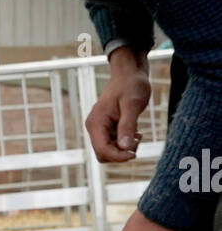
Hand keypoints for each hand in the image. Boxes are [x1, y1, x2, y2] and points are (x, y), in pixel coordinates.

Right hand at [85, 47, 150, 162]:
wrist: (129, 74)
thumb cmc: (131, 85)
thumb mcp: (132, 105)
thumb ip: (127, 126)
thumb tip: (125, 148)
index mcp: (96, 122)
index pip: (102, 150)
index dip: (118, 156)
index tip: (135, 153)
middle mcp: (94, 127)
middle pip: (103, 154)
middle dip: (120, 153)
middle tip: (137, 140)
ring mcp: (99, 128)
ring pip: (109, 151)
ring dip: (124, 149)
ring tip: (137, 135)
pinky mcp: (106, 128)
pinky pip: (113, 144)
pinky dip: (125, 143)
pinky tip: (135, 132)